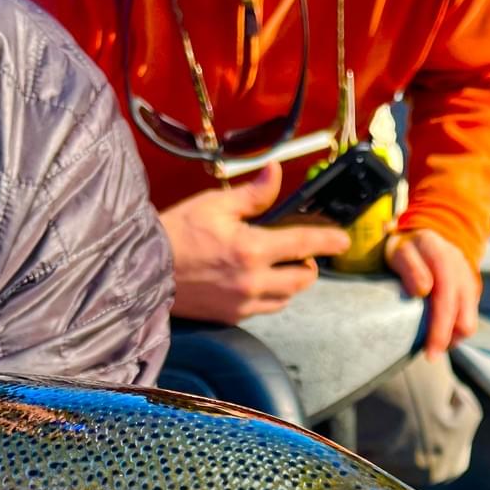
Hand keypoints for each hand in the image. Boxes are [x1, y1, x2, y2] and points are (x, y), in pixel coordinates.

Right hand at [159, 163, 351, 321]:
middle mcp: (253, 281)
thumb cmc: (178, 232)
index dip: (328, 241)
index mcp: (252, 249)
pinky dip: (270, 296)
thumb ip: (252, 194)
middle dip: (308, 265)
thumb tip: (276, 172)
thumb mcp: (215, 204)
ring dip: (290, 283)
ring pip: (286, 298)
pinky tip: (257, 283)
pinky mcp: (232, 317)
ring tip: (280, 268)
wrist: (147, 269)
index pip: (304, 244)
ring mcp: (244, 303)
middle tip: (300, 253)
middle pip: (302, 279)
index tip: (343, 240)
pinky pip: (265, 310)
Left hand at [385, 228, 480, 360]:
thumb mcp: (401, 251)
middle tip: (429, 356)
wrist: (429, 236)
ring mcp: (470, 284)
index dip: (440, 329)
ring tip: (434, 346)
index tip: (430, 352)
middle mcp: (463, 273)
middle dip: (447, 340)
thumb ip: (411, 267)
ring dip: (453, 338)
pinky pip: (468, 319)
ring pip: (469, 322)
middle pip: (464, 318)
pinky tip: (440, 335)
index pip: (447, 300)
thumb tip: (424, 290)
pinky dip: (455, 331)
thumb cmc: (408, 248)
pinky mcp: (471, 294)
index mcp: (445, 260)